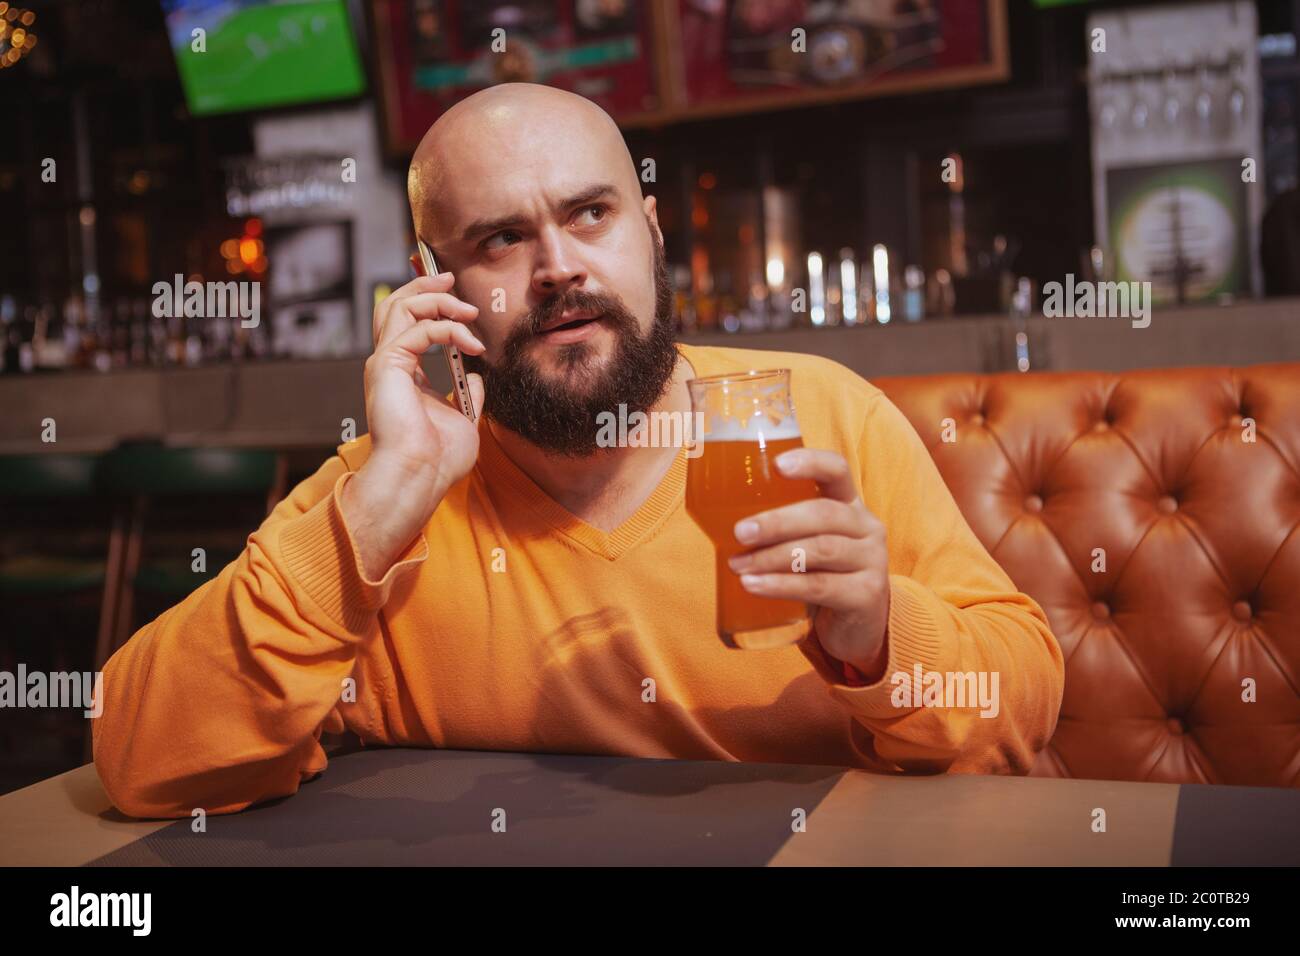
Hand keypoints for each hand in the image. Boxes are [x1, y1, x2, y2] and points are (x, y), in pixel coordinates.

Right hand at [341, 271, 485, 579]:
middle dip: (425, 286)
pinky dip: (449, 330)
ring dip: (438, 300)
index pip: (409, 324)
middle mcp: (389, 364)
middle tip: (452, 278)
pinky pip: (419, 329)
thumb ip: (467, 395)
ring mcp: (384, 363)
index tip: (458, 295)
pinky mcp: (387, 365)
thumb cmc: (437, 460)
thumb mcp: (463, 420)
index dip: (429, 302)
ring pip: (401, 306)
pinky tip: (473, 346)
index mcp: (404, 375)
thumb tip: (475, 376)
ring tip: (469, 310)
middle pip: (396, 304)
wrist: (419, 478)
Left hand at [726, 448, 890, 678]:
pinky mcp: (867, 594)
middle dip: (777, 522)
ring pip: (820, 550)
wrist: (859, 625)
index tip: (776, 465)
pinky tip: (754, 586)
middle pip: (823, 514)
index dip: (810, 462)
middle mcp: (867, 527)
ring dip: (772, 557)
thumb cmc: (823, 572)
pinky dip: (782, 585)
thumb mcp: (809, 542)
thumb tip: (716, 516)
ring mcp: (872, 560)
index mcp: (850, 504)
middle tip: (740, 532)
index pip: (837, 469)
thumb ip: (782, 527)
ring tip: (738, 565)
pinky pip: (820, 586)